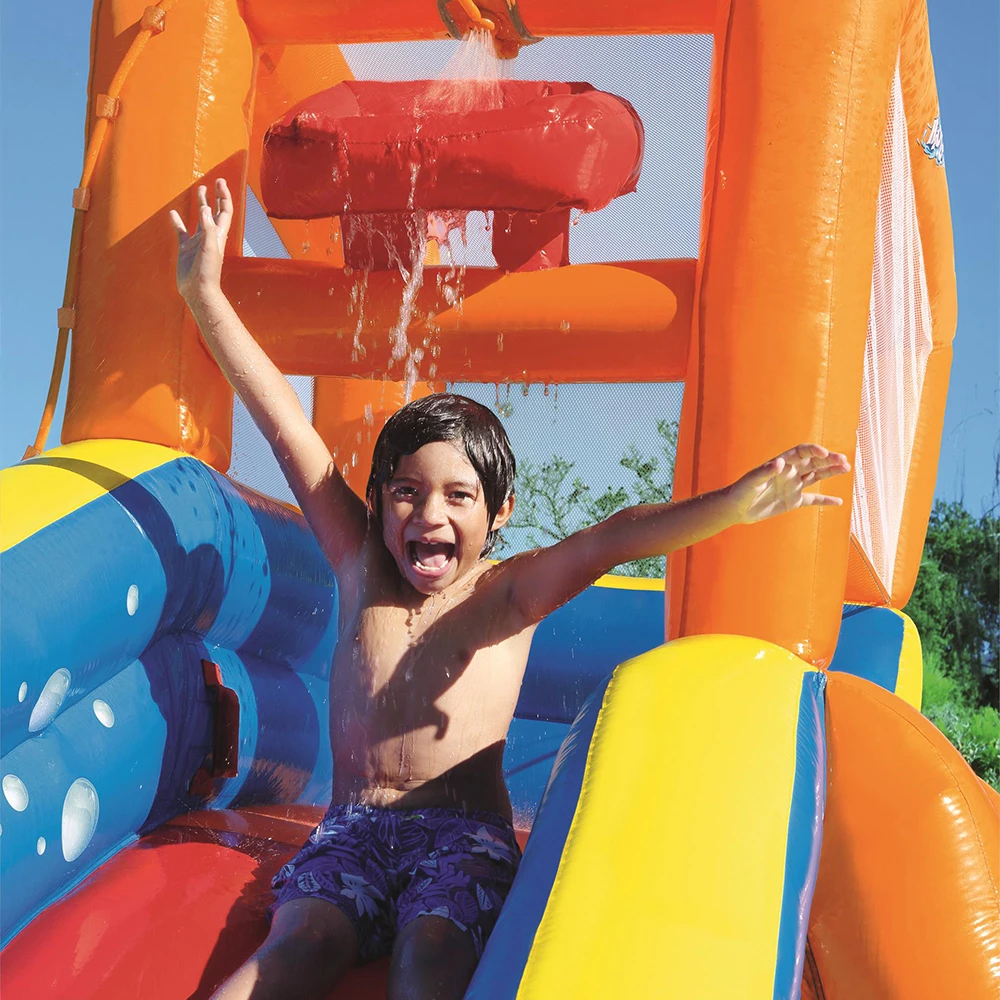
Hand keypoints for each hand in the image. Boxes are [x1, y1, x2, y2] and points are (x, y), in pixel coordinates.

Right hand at [169, 178, 231, 302]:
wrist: (198, 290)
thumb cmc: (207, 271)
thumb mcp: (209, 247)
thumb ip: (207, 228)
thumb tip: (205, 209)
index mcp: (218, 234)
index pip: (224, 211)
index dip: (224, 196)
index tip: (220, 182)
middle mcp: (209, 236)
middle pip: (214, 211)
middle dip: (215, 196)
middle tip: (214, 181)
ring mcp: (197, 241)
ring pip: (199, 218)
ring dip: (200, 204)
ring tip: (199, 189)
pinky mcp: (185, 249)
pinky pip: (181, 231)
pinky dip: (177, 222)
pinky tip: (173, 213)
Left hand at [728, 444, 850, 523]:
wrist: (735, 509)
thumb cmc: (740, 492)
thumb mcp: (751, 481)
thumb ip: (765, 471)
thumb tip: (780, 462)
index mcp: (781, 464)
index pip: (802, 452)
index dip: (814, 451)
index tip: (825, 454)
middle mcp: (790, 473)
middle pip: (814, 462)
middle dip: (829, 460)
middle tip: (844, 461)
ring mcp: (793, 486)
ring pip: (817, 476)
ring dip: (831, 472)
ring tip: (846, 468)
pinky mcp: (793, 501)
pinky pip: (812, 499)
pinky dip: (825, 500)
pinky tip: (839, 501)